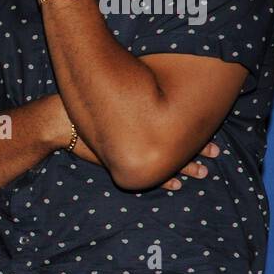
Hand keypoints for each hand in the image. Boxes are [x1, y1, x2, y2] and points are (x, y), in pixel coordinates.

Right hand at [45, 94, 217, 190]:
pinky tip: (176, 184)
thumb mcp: (115, 99)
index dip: (198, 132)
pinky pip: (148, 175)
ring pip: (166, 160)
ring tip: (202, 172)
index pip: (178, 123)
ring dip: (186, 167)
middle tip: (215, 154)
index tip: (212, 138)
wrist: (58, 121)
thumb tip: (160, 89)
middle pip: (177, 142)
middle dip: (197, 150)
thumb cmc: (87, 106)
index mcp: (143, 114)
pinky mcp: (121, 163)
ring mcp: (131, 150)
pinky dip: (164, 179)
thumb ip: (138, 97)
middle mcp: (140, 132)